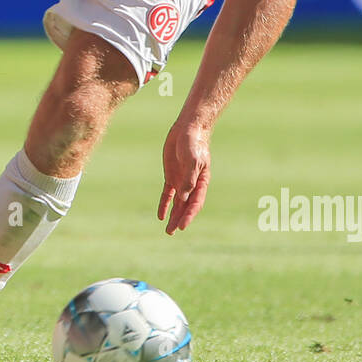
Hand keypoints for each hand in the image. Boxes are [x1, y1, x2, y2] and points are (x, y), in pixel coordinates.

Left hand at [158, 118, 211, 234]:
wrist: (188, 129)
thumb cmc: (194, 143)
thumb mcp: (192, 160)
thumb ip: (188, 178)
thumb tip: (183, 197)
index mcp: (201, 182)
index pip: (195, 203)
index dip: (189, 215)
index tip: (182, 226)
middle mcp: (192, 184)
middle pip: (186, 206)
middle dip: (179, 219)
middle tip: (172, 232)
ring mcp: (181, 180)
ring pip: (177, 203)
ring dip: (173, 216)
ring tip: (168, 230)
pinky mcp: (171, 176)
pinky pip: (167, 194)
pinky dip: (164, 204)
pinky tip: (160, 216)